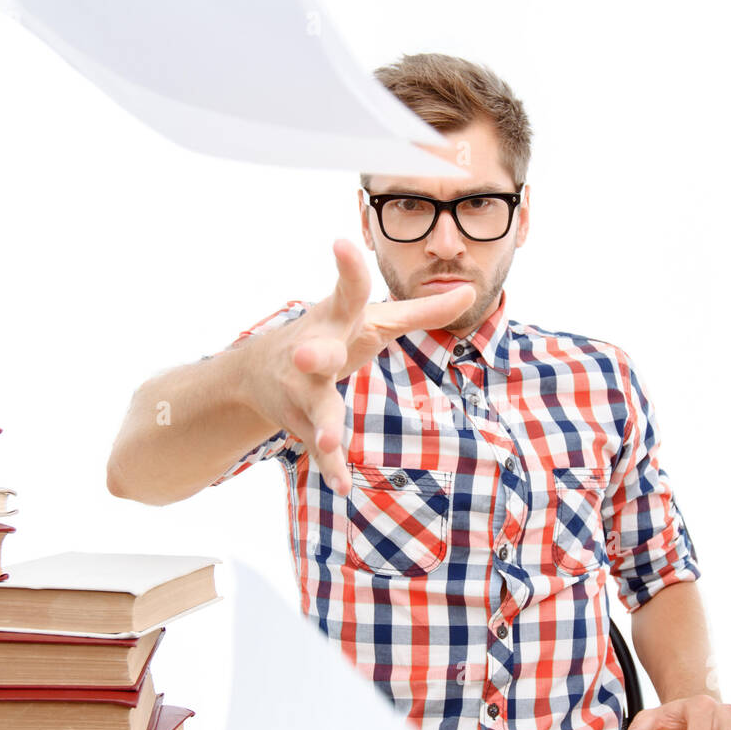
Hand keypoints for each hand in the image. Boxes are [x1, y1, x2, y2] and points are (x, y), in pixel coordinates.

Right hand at [242, 238, 474, 495]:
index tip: (341, 243)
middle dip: (313, 354)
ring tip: (332, 440)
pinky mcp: (299, 419)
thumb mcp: (374, 319)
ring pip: (315, 406)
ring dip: (323, 424)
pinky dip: (329, 466)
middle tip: (306, 354)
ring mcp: (302, 388)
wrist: (260, 369)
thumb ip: (422, 310)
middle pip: (316, 352)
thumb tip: (470, 290)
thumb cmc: (333, 333)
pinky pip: (316, 446)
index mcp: (338, 319)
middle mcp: (314, 349)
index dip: (347, 268)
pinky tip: (341, 486)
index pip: (346, 290)